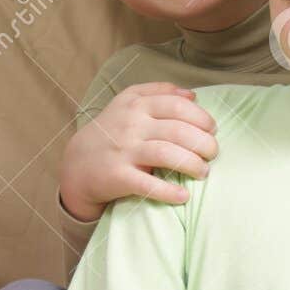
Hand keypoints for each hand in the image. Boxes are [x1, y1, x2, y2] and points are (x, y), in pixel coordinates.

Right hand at [58, 82, 218, 221]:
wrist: (77, 165)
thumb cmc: (111, 132)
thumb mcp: (127, 103)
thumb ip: (159, 93)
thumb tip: (192, 95)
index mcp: (136, 105)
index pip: (177, 106)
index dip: (201, 118)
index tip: (212, 130)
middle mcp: (130, 125)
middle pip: (178, 131)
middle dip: (203, 143)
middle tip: (212, 154)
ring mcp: (123, 151)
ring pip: (167, 154)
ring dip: (192, 165)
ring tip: (203, 172)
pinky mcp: (118, 176)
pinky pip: (148, 185)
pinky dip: (169, 192)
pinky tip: (183, 196)